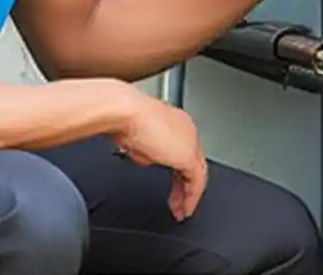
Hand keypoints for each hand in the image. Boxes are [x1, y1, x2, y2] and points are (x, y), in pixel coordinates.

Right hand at [111, 90, 207, 221]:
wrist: (125, 112)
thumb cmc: (124, 118)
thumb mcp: (137, 139)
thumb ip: (148, 150)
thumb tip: (147, 159)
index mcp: (175, 121)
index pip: (183, 150)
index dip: (178, 171)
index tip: (173, 185)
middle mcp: (186, 129)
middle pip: (193, 163)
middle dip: (185, 186)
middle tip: (179, 203)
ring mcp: (190, 142)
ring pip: (197, 174)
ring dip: (189, 195)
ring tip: (182, 210)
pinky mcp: (188, 156)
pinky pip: (196, 182)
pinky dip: (191, 197)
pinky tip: (184, 208)